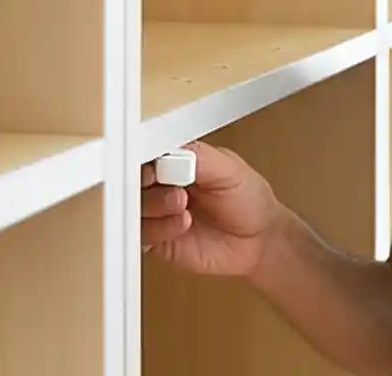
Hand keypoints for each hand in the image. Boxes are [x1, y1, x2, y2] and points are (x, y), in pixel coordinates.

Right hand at [141, 140, 284, 276]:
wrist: (259, 240)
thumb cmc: (248, 200)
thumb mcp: (231, 171)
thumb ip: (201, 158)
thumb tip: (170, 151)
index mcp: (177, 161)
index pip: (147, 154)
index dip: (144, 157)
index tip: (152, 162)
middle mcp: (163, 186)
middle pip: (132, 180)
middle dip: (144, 181)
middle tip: (165, 183)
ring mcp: (158, 213)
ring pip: (133, 207)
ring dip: (155, 205)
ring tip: (181, 203)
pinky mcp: (158, 240)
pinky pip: (141, 235)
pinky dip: (159, 228)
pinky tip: (183, 223)